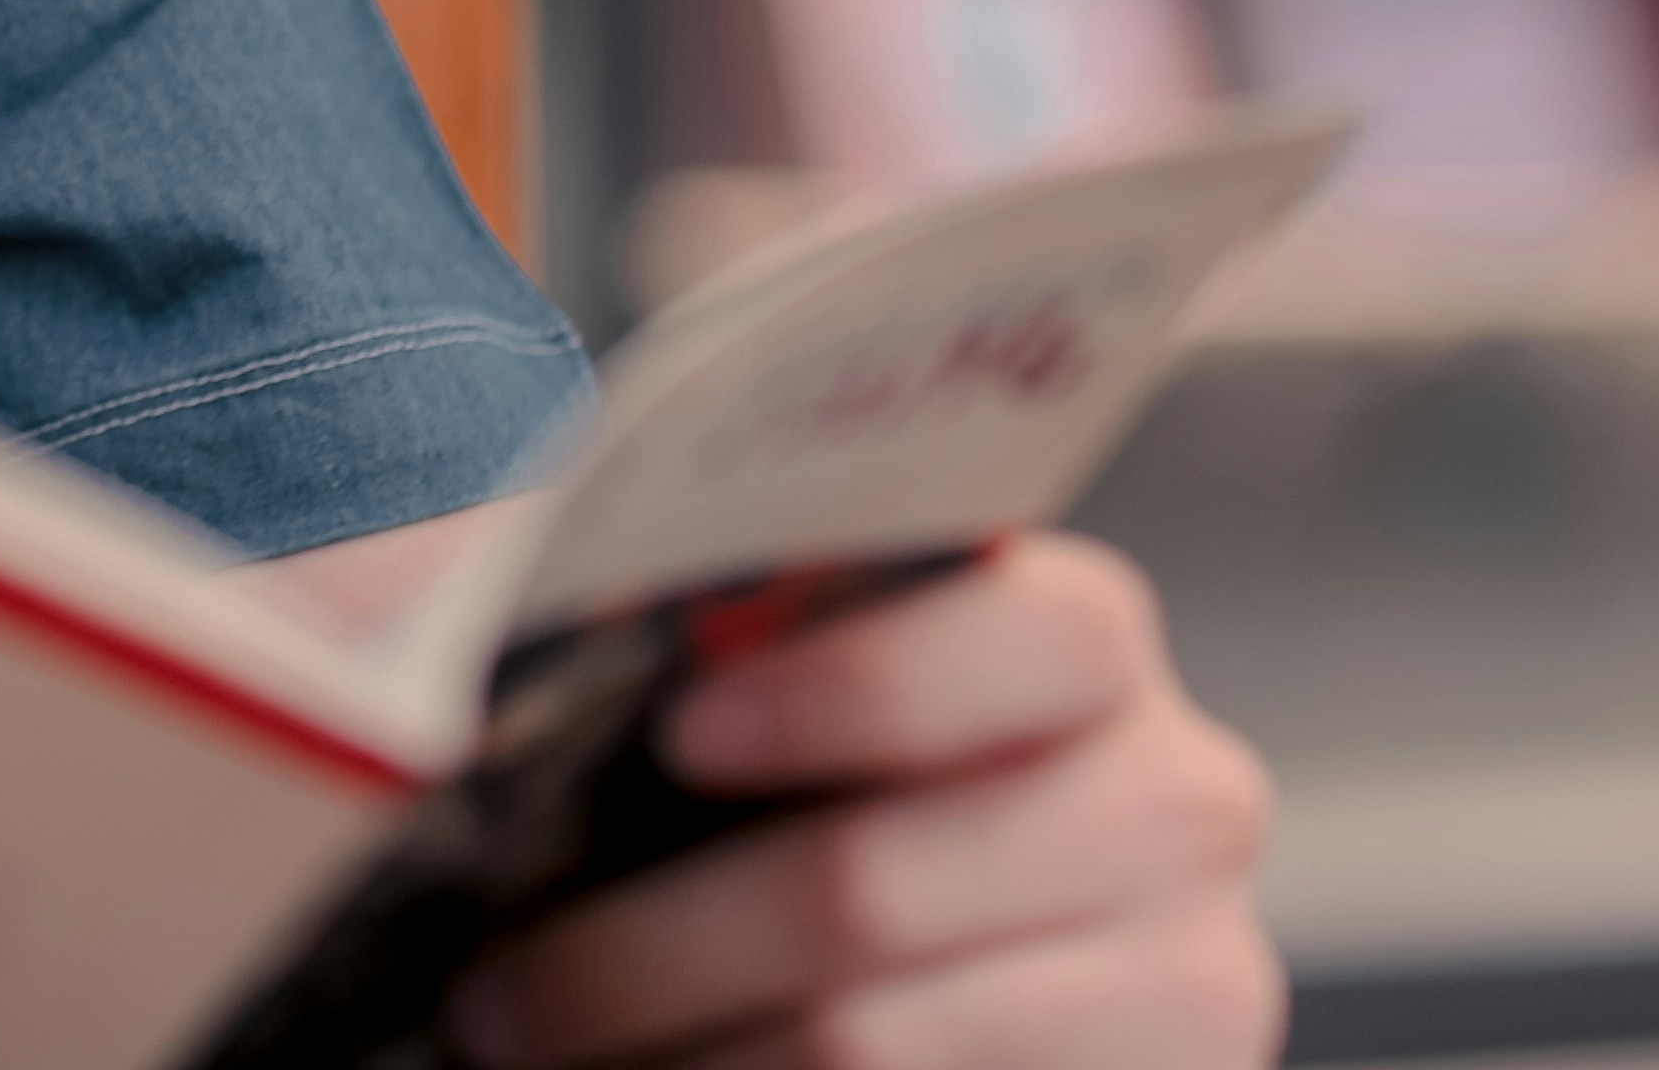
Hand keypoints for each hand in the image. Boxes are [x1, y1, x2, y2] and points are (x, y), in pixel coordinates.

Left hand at [448, 535, 1277, 1068]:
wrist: (945, 935)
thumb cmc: (819, 771)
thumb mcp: (786, 678)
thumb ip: (707, 631)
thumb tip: (477, 631)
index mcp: (1079, 646)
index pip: (1031, 634)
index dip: (853, 684)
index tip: (685, 731)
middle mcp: (1168, 803)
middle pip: (883, 881)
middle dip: (654, 947)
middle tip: (496, 991)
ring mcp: (1181, 977)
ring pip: (871, 1042)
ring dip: (683, 1057)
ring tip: (531, 1053)